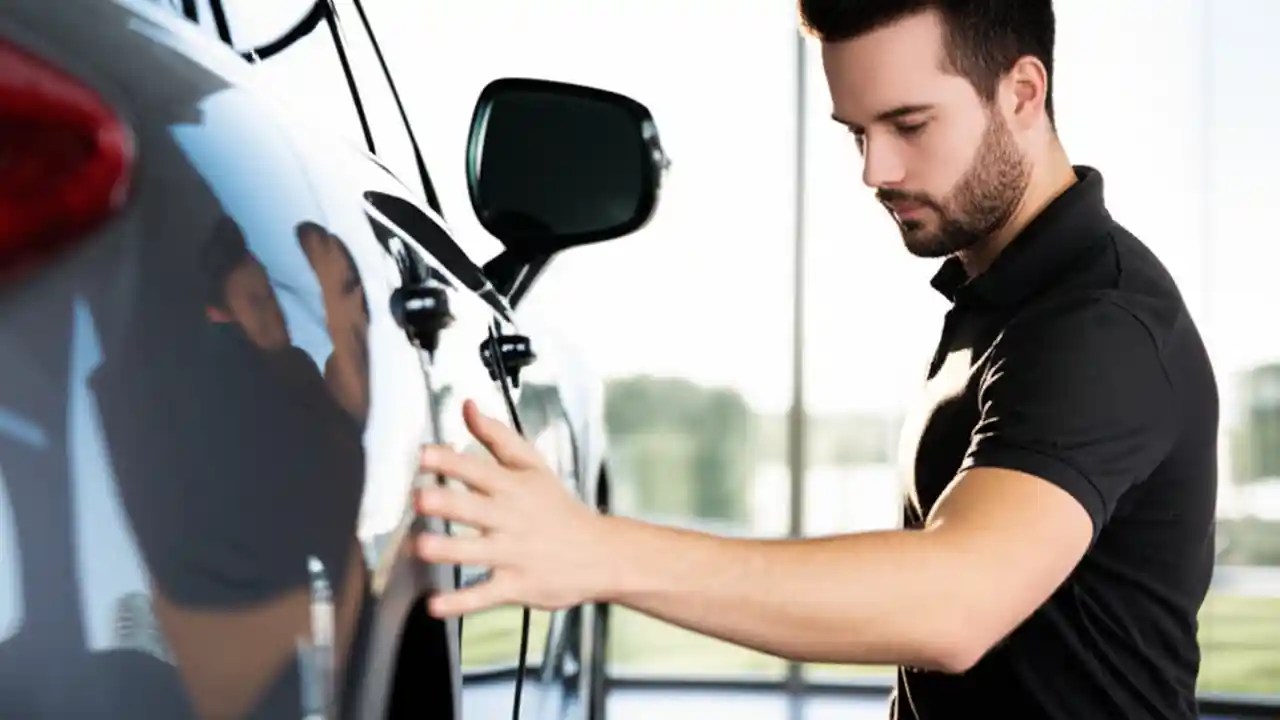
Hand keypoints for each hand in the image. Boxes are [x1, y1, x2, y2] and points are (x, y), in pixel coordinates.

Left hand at [414, 399, 610, 617]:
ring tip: (420, 547)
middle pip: (471, 508)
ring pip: (472, 552)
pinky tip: (433, 606)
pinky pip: (483, 596)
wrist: (601, 554)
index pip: (477, 469)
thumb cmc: (558, 508)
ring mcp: (512, 554)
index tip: (424, 455)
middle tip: (419, 499)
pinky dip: (458, 603)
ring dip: (445, 550)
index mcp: (512, 487)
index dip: (449, 461)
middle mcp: (509, 519)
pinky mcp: (514, 586)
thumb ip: (497, 436)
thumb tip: (466, 407)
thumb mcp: (534, 466)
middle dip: (444, 503)